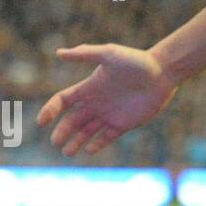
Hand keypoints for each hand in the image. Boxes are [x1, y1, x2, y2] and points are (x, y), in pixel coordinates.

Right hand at [37, 43, 177, 155]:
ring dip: (76, 142)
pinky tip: (89, 150)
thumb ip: (85, 54)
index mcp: (88, 87)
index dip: (50, 110)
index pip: (62, 101)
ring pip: (86, 132)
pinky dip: (97, 144)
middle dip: (62, 132)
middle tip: (56, 142)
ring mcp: (109, 114)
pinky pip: (106, 137)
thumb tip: (59, 53)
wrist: (163, 72)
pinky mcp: (124, 123)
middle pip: (71, 121)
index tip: (42, 122)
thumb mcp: (109, 54)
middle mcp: (96, 103)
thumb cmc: (136, 61)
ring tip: (68, 152)